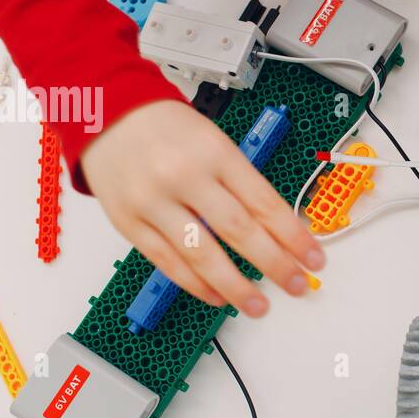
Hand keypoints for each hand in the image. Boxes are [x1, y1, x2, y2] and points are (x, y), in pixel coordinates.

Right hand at [81, 100, 323, 316]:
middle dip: (273, 264)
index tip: (313, 257)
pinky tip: (218, 296)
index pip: (264, 202)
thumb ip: (240, 182)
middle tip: (296, 284)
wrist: (106, 112)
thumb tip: (277, 229)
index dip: (293, 236)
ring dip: (235, 286)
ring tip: (258, 305)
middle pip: (238, 230)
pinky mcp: (129, 223)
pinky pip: (168, 262)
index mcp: (215, 153)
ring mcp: (154, 202)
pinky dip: (196, 284)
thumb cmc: (167, 128)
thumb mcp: (214, 141)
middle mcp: (184, 177)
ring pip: (202, 255)